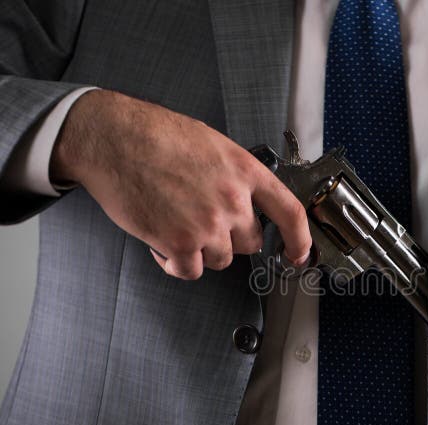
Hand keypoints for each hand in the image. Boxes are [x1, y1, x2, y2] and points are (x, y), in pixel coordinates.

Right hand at [50, 89, 310, 279]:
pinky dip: (176, 264)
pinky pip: (190, 270)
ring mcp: (208, 224)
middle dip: (228, 237)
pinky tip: (163, 244)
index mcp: (246, 172)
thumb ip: (235, 176)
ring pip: (220, 259)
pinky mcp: (179, 243)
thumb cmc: (156, 135)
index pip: (290, 213)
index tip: (299, 255)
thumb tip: (245, 199)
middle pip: (248, 242)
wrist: (113, 139)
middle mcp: (233, 201)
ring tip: (176, 224)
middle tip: (201, 220)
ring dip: (200, 249)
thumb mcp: (212, 144)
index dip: (300, 240)